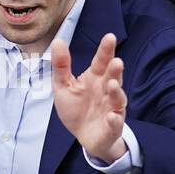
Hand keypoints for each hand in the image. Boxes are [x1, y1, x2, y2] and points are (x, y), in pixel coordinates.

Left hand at [51, 33, 126, 162]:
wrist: (85, 136)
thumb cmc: (76, 109)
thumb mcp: (64, 86)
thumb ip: (61, 66)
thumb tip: (57, 41)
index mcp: (95, 78)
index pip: (102, 61)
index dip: (106, 50)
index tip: (109, 37)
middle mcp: (107, 90)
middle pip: (113, 77)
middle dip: (115, 70)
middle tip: (116, 62)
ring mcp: (112, 108)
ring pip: (118, 98)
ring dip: (116, 92)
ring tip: (112, 84)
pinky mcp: (113, 126)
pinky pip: (115, 123)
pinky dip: (114, 120)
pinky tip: (111, 116)